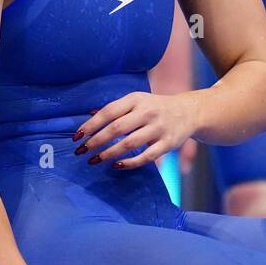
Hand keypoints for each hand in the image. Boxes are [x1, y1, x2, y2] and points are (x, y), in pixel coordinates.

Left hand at [72, 92, 200, 169]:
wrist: (188, 112)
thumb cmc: (155, 107)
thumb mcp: (137, 100)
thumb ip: (115, 109)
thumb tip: (89, 116)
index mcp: (136, 99)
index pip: (108, 112)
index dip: (91, 125)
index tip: (77, 136)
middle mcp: (147, 112)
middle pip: (116, 128)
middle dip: (96, 141)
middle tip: (81, 151)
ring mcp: (158, 128)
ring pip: (129, 144)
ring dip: (109, 153)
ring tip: (94, 160)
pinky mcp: (167, 144)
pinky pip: (146, 157)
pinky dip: (129, 163)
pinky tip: (116, 165)